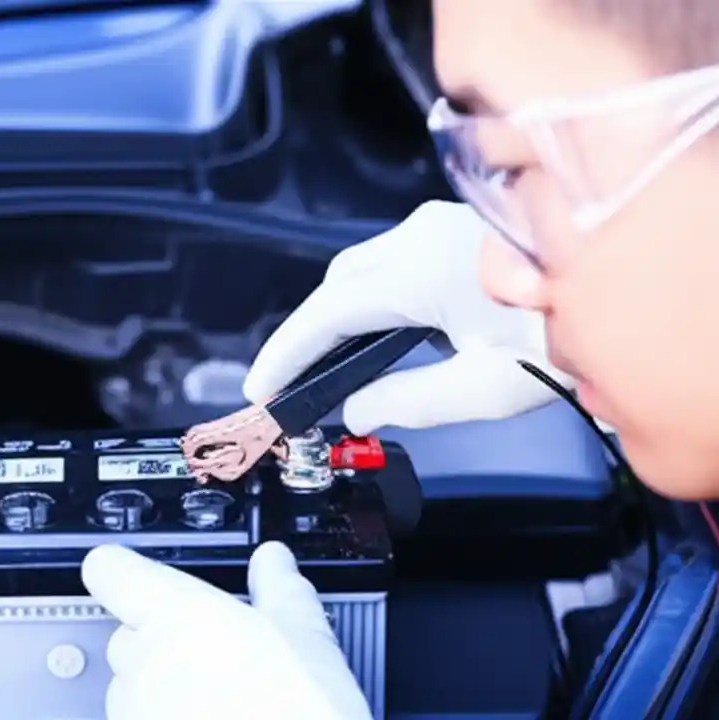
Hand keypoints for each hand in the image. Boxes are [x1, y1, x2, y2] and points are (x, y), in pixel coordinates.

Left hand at [81, 542, 370, 719]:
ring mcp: (133, 711)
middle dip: (161, 646)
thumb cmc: (297, 714)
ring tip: (220, 706)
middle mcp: (142, 660)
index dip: (121, 571)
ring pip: (131, 689)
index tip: (135, 577)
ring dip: (161, 694)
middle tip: (213, 661)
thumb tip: (274, 561)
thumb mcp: (307, 639)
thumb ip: (281, 589)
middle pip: (127, 636)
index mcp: (177, 615)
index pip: (110, 570)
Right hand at [243, 200, 570, 434]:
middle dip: (308, 334)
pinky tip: (373, 332)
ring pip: (361, 269)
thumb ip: (406, 403)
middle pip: (337, 286)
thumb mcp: (481, 390)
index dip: (288, 353)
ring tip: (325, 364)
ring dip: (339, 313)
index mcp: (421, 273)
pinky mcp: (455, 231)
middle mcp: (422, 238)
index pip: (329, 314)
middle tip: (288, 382)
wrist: (626, 291)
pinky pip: (390, 261)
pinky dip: (369, 297)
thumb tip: (360, 410)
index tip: (263, 386)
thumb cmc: (564, 337)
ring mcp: (439, 227)